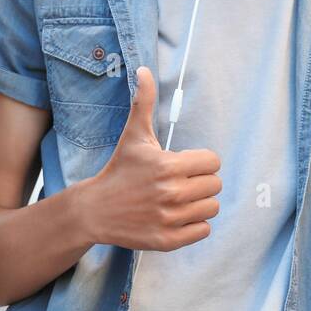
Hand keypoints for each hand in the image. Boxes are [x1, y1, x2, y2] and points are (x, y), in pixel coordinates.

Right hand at [79, 67, 221, 250]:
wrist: (95, 209)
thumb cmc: (120, 169)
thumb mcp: (134, 135)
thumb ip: (144, 102)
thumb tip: (144, 69)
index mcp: (168, 165)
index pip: (213, 162)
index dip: (200, 161)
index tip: (183, 164)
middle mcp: (171, 193)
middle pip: (215, 185)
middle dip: (200, 181)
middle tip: (180, 182)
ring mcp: (170, 219)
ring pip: (212, 208)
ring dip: (199, 203)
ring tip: (178, 199)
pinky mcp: (167, 241)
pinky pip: (203, 231)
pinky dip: (195, 225)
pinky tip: (177, 216)